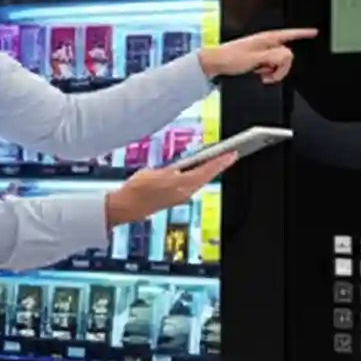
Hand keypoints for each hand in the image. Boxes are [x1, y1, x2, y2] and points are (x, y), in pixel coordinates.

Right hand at [104, 152, 237, 226]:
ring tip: (217, 161)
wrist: (127, 206)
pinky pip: (193, 186)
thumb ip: (171, 170)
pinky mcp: (176, 200)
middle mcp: (184, 193)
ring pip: (200, 181)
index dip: (221, 161)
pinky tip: (200, 172)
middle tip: (230, 155)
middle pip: (206, 176)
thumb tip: (180, 169)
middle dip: (218, 165)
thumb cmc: (138, 188)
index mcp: (181, 183)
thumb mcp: (155, 171)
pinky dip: (199, 177)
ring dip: (209, 171)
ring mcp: (181, 198)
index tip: (232, 154)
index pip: (206, 170)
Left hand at [198, 28, 317, 82]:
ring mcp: (262, 51)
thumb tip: (287, 57)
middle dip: (280, 68)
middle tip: (268, 74)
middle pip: (287, 55)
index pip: (290, 34)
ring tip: (259, 73)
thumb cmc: (231, 58)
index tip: (314, 32)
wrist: (216, 62)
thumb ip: (275, 57)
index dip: (303, 34)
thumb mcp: (256, 58)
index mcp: (267, 38)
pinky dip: (266, 72)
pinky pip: (270, 66)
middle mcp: (266, 43)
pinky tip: (257, 73)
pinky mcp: (258, 58)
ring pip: (279, 63)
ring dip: (272, 71)